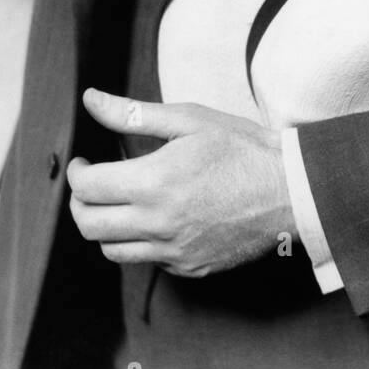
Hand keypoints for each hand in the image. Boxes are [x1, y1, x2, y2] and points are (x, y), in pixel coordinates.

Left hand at [67, 90, 297, 277]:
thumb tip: (92, 100)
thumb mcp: (189, 119)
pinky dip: (139, 242)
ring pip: (112, 250)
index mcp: (155, 182)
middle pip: (90, 225)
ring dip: (104, 226)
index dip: (77, 173)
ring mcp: (174, 252)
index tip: (83, 162)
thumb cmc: (243, 149)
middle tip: (91, 184)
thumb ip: (134, 114)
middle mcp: (159, 223)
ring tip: (118, 202)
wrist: (291, 190)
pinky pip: (147, 260)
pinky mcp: (189, 268)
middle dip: (80, 202)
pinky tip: (155, 218)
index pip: (87, 188)